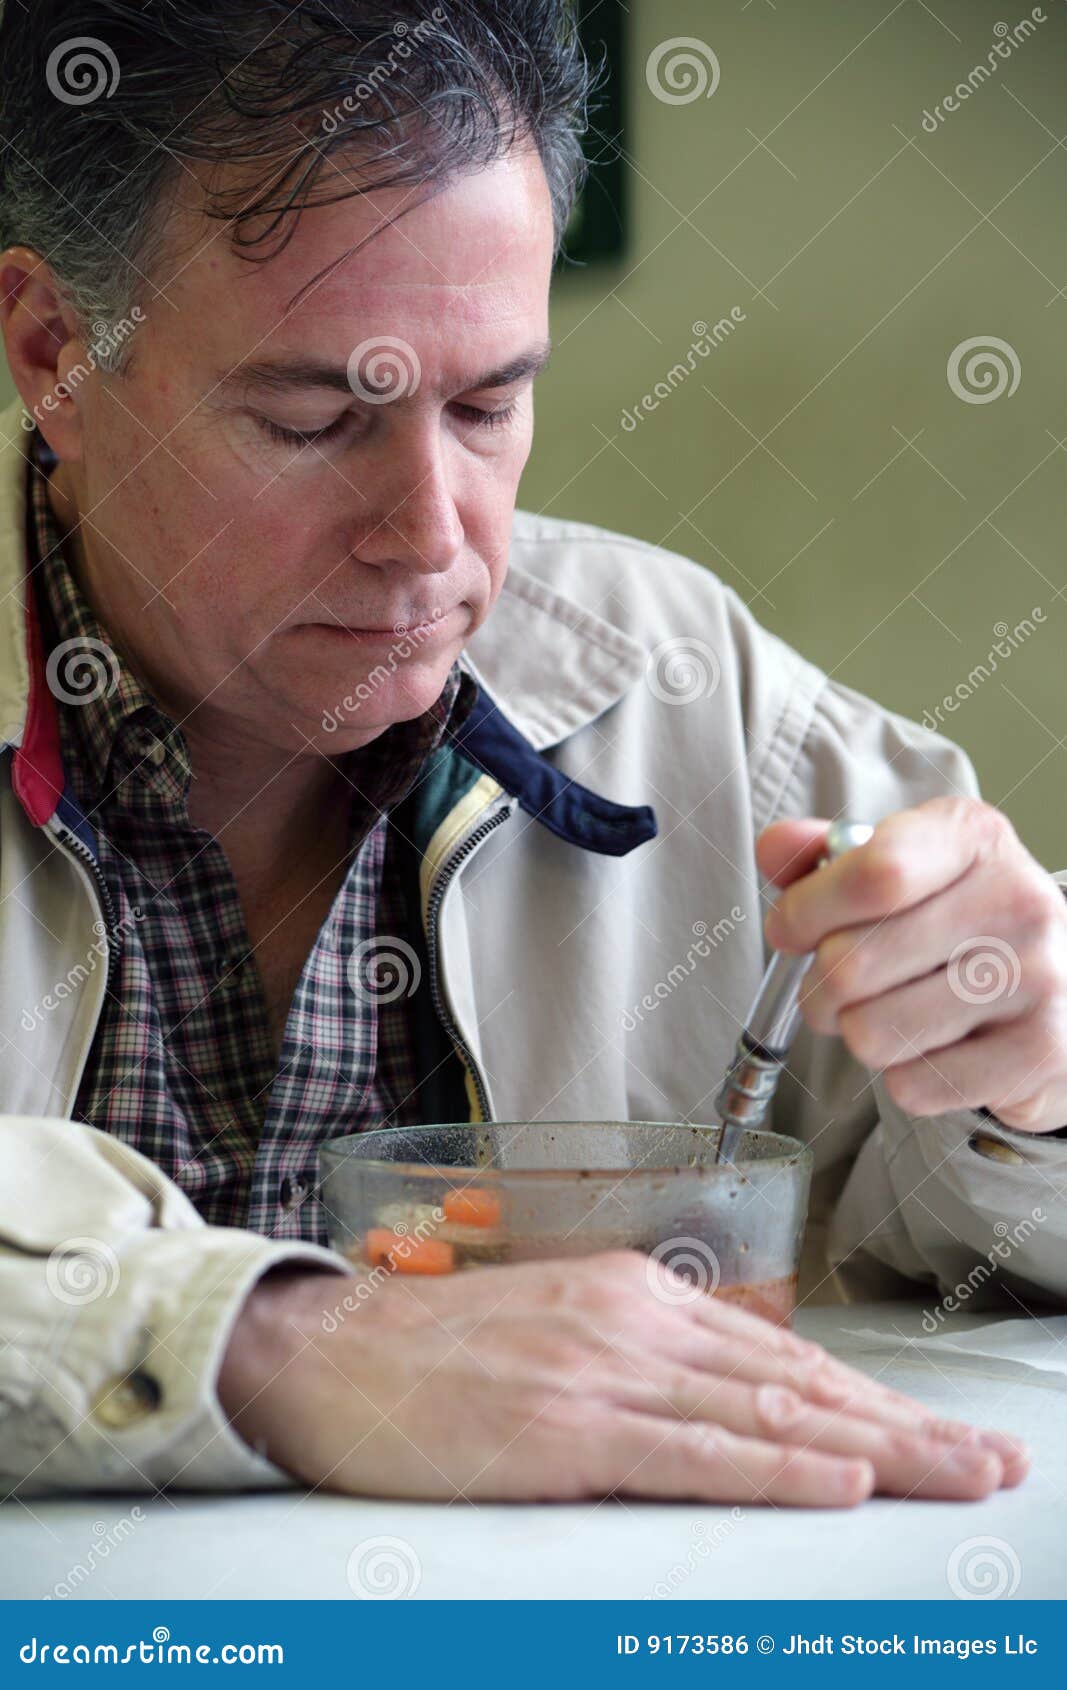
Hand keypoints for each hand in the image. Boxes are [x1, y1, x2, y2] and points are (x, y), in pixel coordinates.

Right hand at [217, 1251, 1025, 1503]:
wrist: (332, 1351)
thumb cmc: (439, 1353)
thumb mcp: (558, 1331)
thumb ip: (642, 1359)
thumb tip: (725, 1407)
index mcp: (637, 1295)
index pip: (782, 1358)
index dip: (872, 1400)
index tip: (938, 1432)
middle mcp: (637, 1319)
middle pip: (798, 1383)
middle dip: (907, 1429)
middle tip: (991, 1463)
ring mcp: (606, 1369)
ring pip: (769, 1416)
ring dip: (879, 1453)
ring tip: (959, 1479)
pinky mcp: (567, 1425)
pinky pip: (695, 1453)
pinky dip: (779, 1470)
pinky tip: (842, 1481)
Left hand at [757, 797, 1066, 1132]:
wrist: (1060, 986)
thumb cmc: (963, 923)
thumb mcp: (904, 865)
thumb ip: (828, 855)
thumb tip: (774, 848)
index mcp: (973, 839)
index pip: (874, 874)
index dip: (808, 910)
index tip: (790, 929)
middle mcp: (1015, 901)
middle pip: (852, 964)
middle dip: (817, 987)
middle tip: (833, 987)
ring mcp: (1035, 978)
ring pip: (872, 1033)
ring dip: (858, 1034)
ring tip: (885, 1014)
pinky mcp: (1036, 1051)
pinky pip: (911, 1085)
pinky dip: (902, 1076)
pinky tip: (930, 1046)